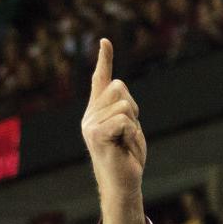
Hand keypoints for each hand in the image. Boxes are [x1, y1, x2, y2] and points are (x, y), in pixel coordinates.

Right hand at [81, 38, 147, 223]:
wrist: (124, 182)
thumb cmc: (128, 157)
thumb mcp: (129, 128)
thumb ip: (124, 110)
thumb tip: (123, 96)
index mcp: (97, 111)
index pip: (100, 79)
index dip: (105, 59)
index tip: (105, 41)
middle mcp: (89, 115)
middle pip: (120, 87)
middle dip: (133, 108)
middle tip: (129, 132)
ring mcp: (90, 124)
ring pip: (124, 104)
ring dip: (133, 122)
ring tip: (126, 141)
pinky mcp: (96, 135)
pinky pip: (123, 120)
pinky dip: (131, 133)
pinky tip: (124, 146)